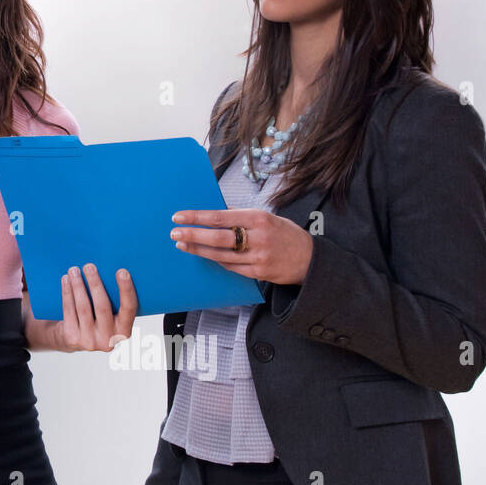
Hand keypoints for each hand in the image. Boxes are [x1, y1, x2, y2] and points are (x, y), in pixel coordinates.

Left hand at [33, 264, 137, 351]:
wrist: (72, 339)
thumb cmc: (95, 320)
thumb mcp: (110, 317)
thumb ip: (114, 301)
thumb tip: (111, 267)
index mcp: (123, 331)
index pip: (129, 309)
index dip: (126, 290)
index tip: (121, 271)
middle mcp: (108, 339)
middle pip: (102, 306)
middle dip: (95, 284)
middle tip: (89, 266)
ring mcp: (89, 340)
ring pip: (83, 307)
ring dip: (78, 285)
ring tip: (74, 270)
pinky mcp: (72, 338)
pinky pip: (69, 310)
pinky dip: (67, 293)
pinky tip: (66, 280)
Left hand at [170, 209, 312, 284]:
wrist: (311, 259)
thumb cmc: (285, 234)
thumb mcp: (267, 217)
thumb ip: (241, 216)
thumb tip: (213, 212)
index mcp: (259, 218)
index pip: (220, 217)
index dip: (197, 217)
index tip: (179, 216)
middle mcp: (258, 237)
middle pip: (217, 237)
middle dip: (193, 234)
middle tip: (174, 232)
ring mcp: (258, 257)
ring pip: (221, 254)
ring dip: (198, 249)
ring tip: (182, 244)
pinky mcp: (259, 273)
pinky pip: (231, 267)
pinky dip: (216, 261)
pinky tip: (204, 255)